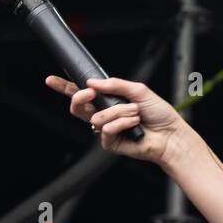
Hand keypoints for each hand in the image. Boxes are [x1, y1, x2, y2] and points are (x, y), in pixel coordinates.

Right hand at [45, 74, 185, 163]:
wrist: (171, 134)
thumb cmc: (159, 113)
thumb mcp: (138, 91)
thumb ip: (115, 85)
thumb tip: (91, 82)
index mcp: (110, 100)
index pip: (83, 93)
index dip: (65, 87)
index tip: (51, 80)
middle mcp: (105, 114)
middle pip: (78, 107)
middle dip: (80, 97)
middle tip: (90, 93)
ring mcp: (107, 129)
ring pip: (96, 117)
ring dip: (117, 112)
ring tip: (135, 112)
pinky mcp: (111, 143)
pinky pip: (105, 130)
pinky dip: (121, 123)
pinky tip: (134, 124)